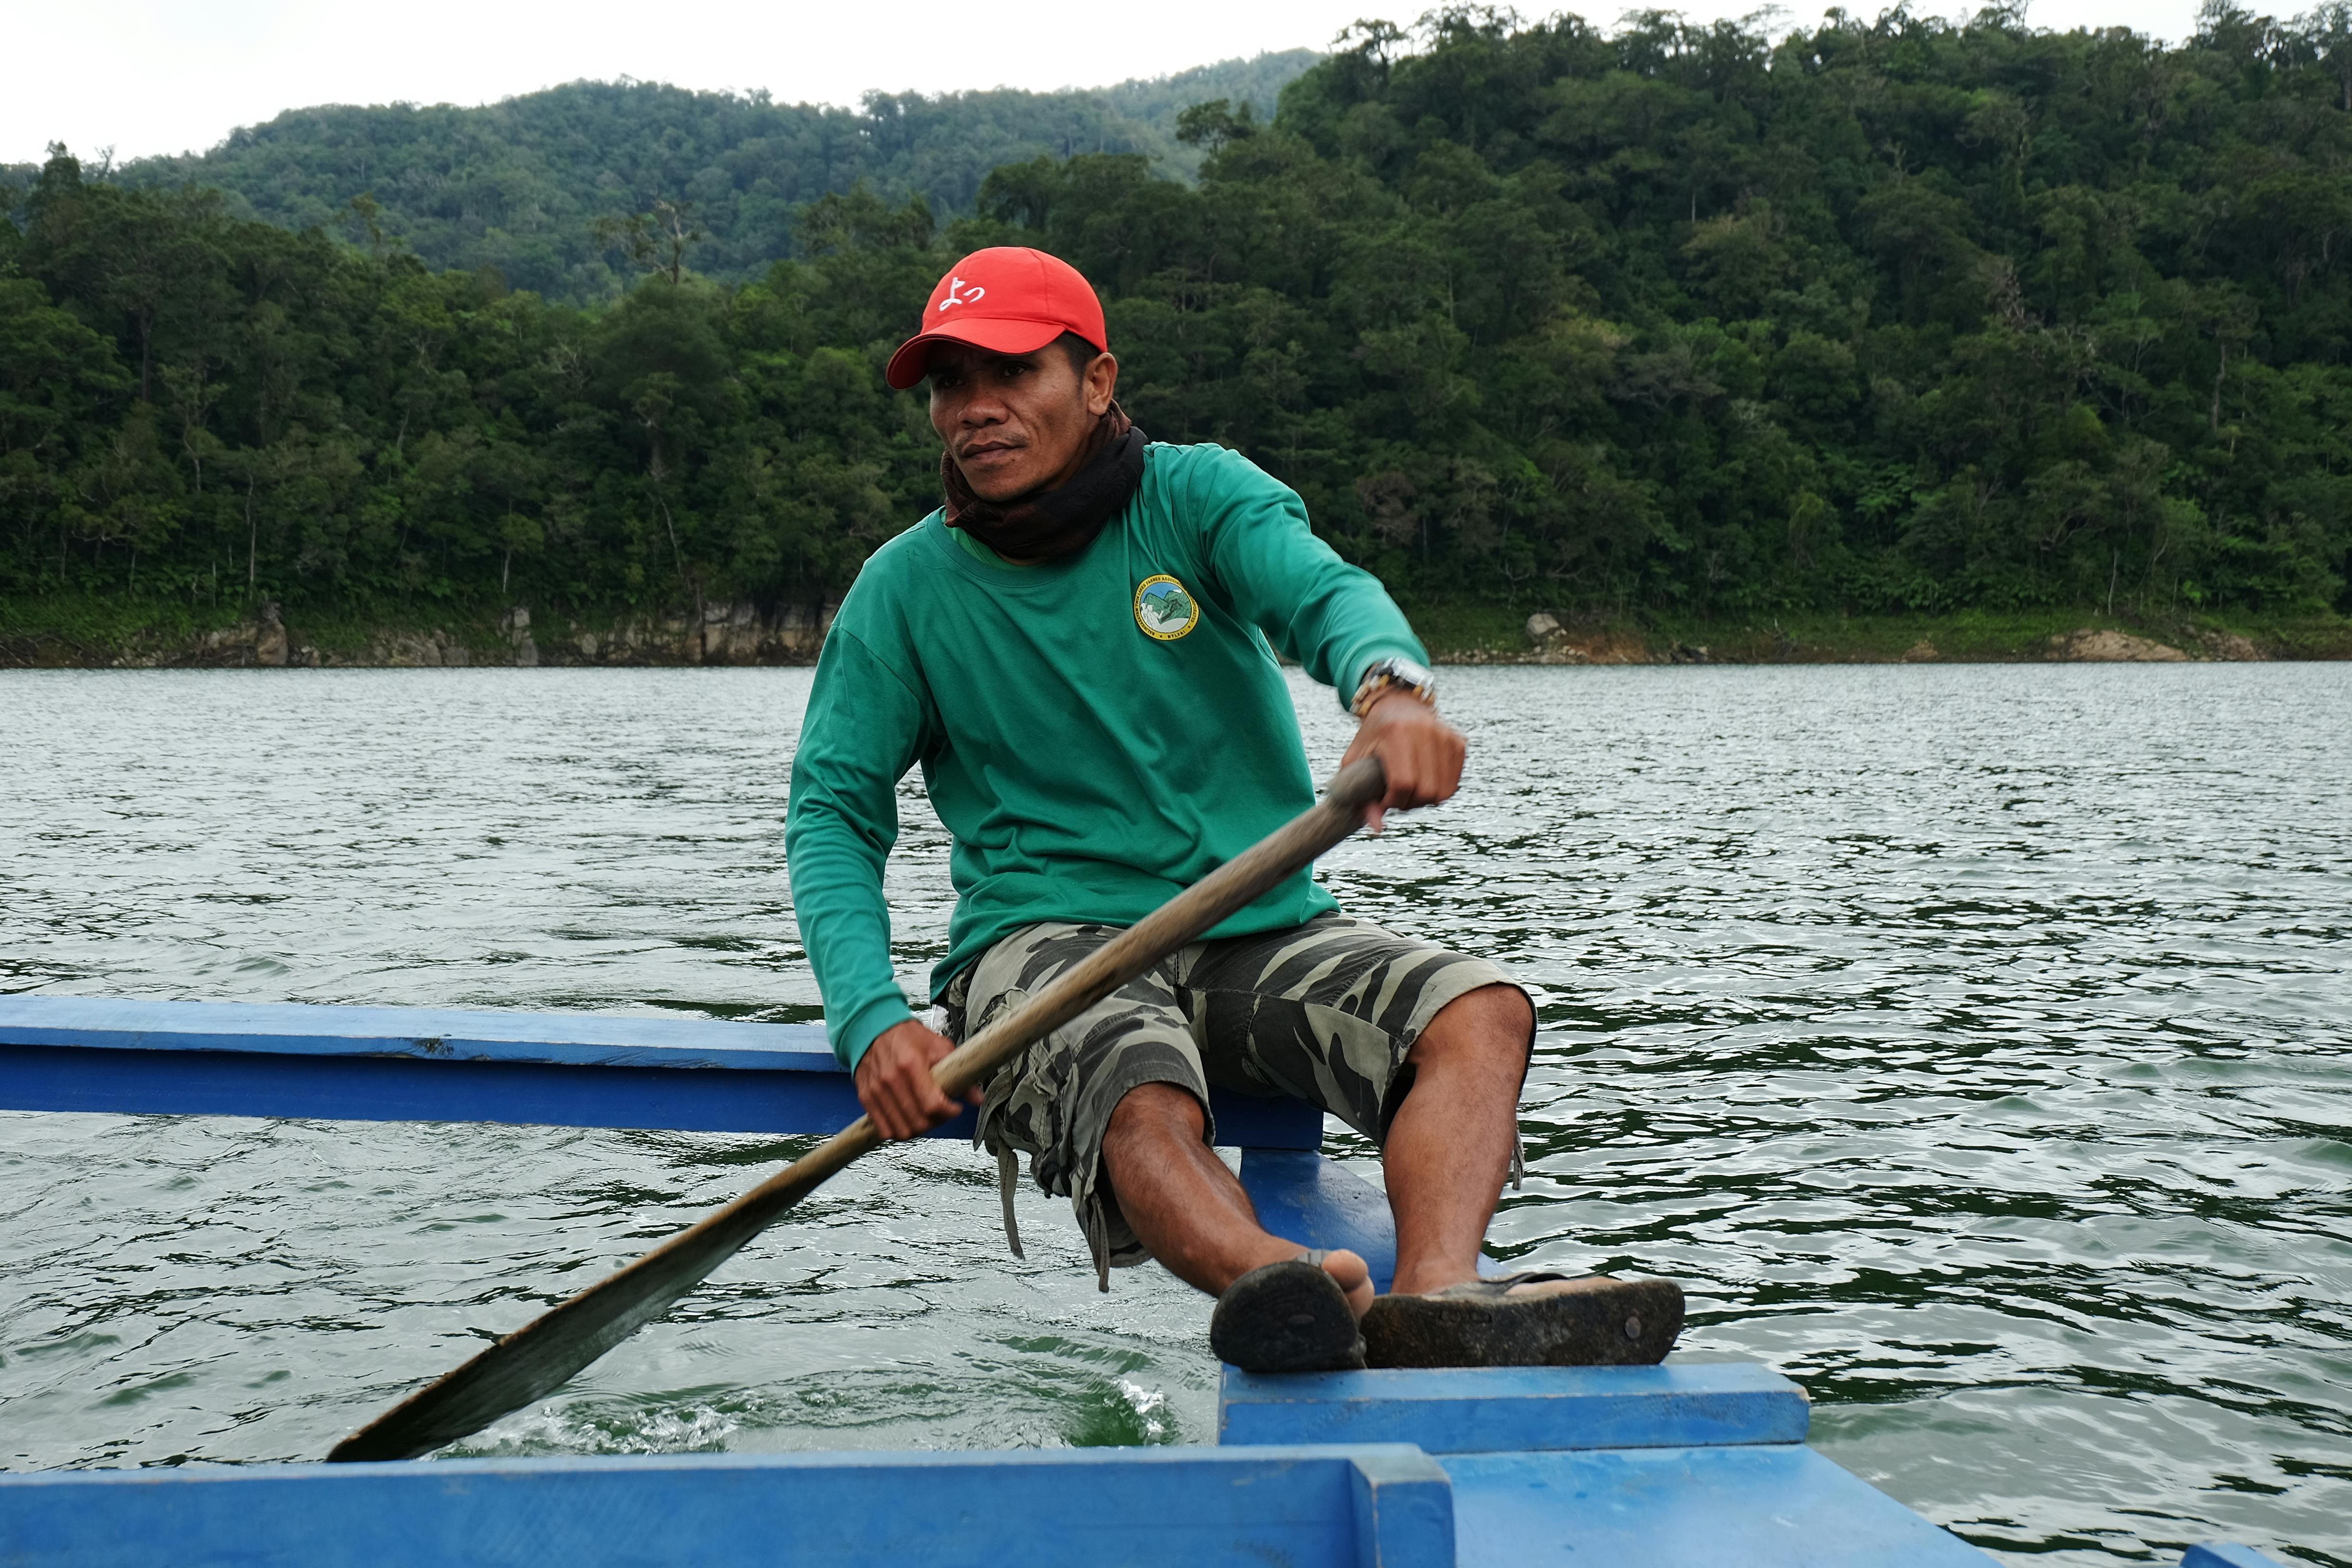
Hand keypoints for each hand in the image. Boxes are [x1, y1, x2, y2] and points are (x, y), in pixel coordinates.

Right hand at [855, 1019, 979, 1140]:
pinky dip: (899, 1131)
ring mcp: (876, 1090)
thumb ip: (959, 1072)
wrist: (874, 1028)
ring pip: (902, 1130)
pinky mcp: (866, 1097)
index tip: (955, 1108)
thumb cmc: (909, 1037)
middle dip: (937, 1122)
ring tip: (926, 1117)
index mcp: (911, 1064)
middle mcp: (891, 1079)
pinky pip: (884, 1129)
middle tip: (943, 1113)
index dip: (949, 1112)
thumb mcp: (939, 1047)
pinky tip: (908, 1120)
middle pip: (918, 1121)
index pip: (932, 1104)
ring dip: (919, 1129)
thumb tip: (977, 1099)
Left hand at [1340, 691, 1465, 832]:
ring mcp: (1446, 736)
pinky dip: (1439, 790)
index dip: (1393, 801)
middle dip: (1409, 803)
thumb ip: (1359, 795)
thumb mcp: (1355, 761)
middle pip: (1426, 791)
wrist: (1397, 705)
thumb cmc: (1372, 737)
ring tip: (1410, 790)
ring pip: (1444, 792)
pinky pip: (1453, 784)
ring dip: (1425, 800)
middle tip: (1397, 796)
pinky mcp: (1459, 742)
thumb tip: (1377, 829)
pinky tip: (1424, 780)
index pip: (1403, 783)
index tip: (1384, 800)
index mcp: (1396, 733)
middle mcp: (1425, 731)